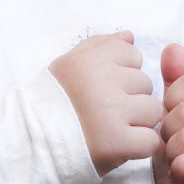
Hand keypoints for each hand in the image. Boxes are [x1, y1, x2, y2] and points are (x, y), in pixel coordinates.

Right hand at [49, 29, 163, 177]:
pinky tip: (121, 147)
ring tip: (113, 129)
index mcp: (92, 58)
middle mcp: (104, 80)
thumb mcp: (70, 63)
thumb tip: (129, 36)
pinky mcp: (117, 142)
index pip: (133, 55)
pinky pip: (150, 140)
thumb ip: (100, 45)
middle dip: (132, 98)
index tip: (105, 88)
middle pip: (145, 83)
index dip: (122, 74)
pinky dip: (140, 147)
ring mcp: (112, 111)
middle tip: (107, 112)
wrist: (31, 142)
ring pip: (153, 111)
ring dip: (139, 123)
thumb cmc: (52, 101)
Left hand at [151, 44, 183, 183]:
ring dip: (172, 150)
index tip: (168, 115)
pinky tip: (180, 171)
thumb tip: (173, 46)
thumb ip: (176, 79)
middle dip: (168, 128)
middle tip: (169, 141)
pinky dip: (180, 168)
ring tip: (175, 157)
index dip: (170, 99)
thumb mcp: (176, 109)